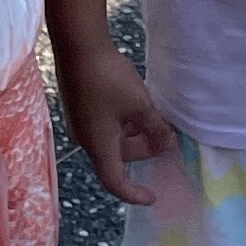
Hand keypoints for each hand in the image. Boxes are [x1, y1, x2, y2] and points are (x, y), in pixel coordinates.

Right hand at [56, 37, 176, 205]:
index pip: (115, 182)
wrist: (77, 48)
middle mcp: (85, 140)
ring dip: (131, 136)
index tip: (152, 197)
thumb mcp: (140, 105)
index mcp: (99, 146)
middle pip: (115, 158)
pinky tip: (132, 105)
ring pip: (110, 141)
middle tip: (163, 137)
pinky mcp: (78, 109)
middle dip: (141, 151)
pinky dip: (120, 124)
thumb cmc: (108, 79)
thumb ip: (156, 128)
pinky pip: (102, 127)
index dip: (133, 194)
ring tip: (150, 117)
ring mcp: (79, 124)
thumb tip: (168, 145)